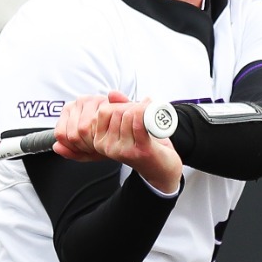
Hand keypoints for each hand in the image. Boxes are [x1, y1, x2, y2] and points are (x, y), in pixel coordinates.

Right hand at [53, 90, 183, 193]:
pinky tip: (152, 112)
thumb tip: (112, 93)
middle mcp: (108, 147)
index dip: (118, 105)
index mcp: (100, 141)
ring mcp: (122, 150)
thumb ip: (119, 108)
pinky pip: (139, 123)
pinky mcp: (139, 151)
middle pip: (117, 112)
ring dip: (141, 109)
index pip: (103, 112)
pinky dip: (146, 113)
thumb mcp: (127, 125)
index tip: (130, 110)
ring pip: (128, 115)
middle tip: (143, 113)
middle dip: (131, 107)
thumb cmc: (144, 144)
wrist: (161, 168)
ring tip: (149, 116)